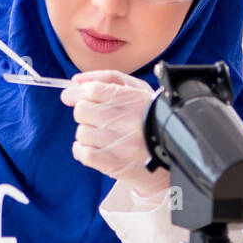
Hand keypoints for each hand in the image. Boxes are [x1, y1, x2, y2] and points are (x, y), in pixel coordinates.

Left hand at [60, 70, 168, 195]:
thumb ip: (106, 78)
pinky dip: (81, 150)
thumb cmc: (149, 117)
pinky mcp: (114, 163)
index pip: (93, 90)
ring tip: (103, 136)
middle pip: (82, 110)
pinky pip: (82, 153)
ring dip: (87, 133)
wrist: (172, 154)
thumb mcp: (137, 89)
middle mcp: (127, 120)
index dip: (76, 92)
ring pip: (81, 132)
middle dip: (85, 113)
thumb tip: (75, 82)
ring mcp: (120, 143)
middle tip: (96, 118)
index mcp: (133, 99)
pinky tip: (94, 149)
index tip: (70, 96)